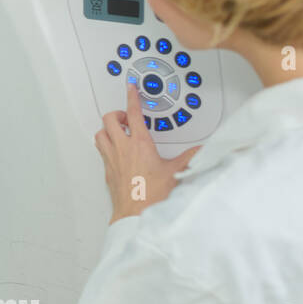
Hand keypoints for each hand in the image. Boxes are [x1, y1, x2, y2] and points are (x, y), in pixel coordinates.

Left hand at [94, 83, 200, 223]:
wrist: (135, 214)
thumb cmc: (152, 196)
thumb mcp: (177, 172)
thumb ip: (191, 158)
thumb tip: (202, 150)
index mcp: (139, 144)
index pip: (132, 113)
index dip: (131, 98)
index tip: (130, 88)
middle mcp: (121, 149)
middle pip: (109, 120)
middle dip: (117, 113)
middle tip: (126, 116)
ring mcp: (111, 159)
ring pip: (100, 134)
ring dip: (108, 129)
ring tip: (119, 130)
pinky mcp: (107, 171)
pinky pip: (101, 151)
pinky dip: (106, 145)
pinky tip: (116, 151)